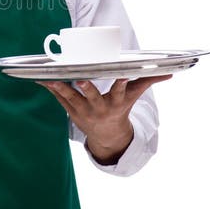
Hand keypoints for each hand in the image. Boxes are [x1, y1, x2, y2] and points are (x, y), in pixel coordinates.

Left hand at [37, 74, 171, 164]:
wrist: (107, 135)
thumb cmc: (120, 109)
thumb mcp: (133, 98)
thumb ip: (147, 82)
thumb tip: (170, 74)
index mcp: (116, 103)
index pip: (121, 92)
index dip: (122, 84)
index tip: (122, 75)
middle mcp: (100, 108)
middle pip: (93, 97)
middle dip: (87, 88)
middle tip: (81, 79)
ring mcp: (84, 111)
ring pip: (71, 98)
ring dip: (60, 87)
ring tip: (50, 77)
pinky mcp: (71, 111)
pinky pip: (59, 98)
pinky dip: (50, 88)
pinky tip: (40, 77)